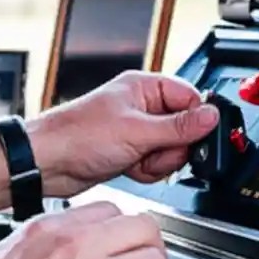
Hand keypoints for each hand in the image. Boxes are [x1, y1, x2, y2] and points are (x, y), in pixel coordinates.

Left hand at [27, 71, 218, 196]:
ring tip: (136, 159)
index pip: (190, 98)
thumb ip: (178, 127)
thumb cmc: (77, 136)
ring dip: (158, 161)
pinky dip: (147, 170)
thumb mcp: (136, 131)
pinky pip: (155, 163)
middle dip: (172, 147)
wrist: (47, 164)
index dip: (195, 121)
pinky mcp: (129, 152)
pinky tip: (130, 168)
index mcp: (144, 87)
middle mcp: (141, 106)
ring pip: (171, 149)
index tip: (193, 139)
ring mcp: (135, 130)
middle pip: (185, 128)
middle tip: (154, 151)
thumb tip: (211, 117)